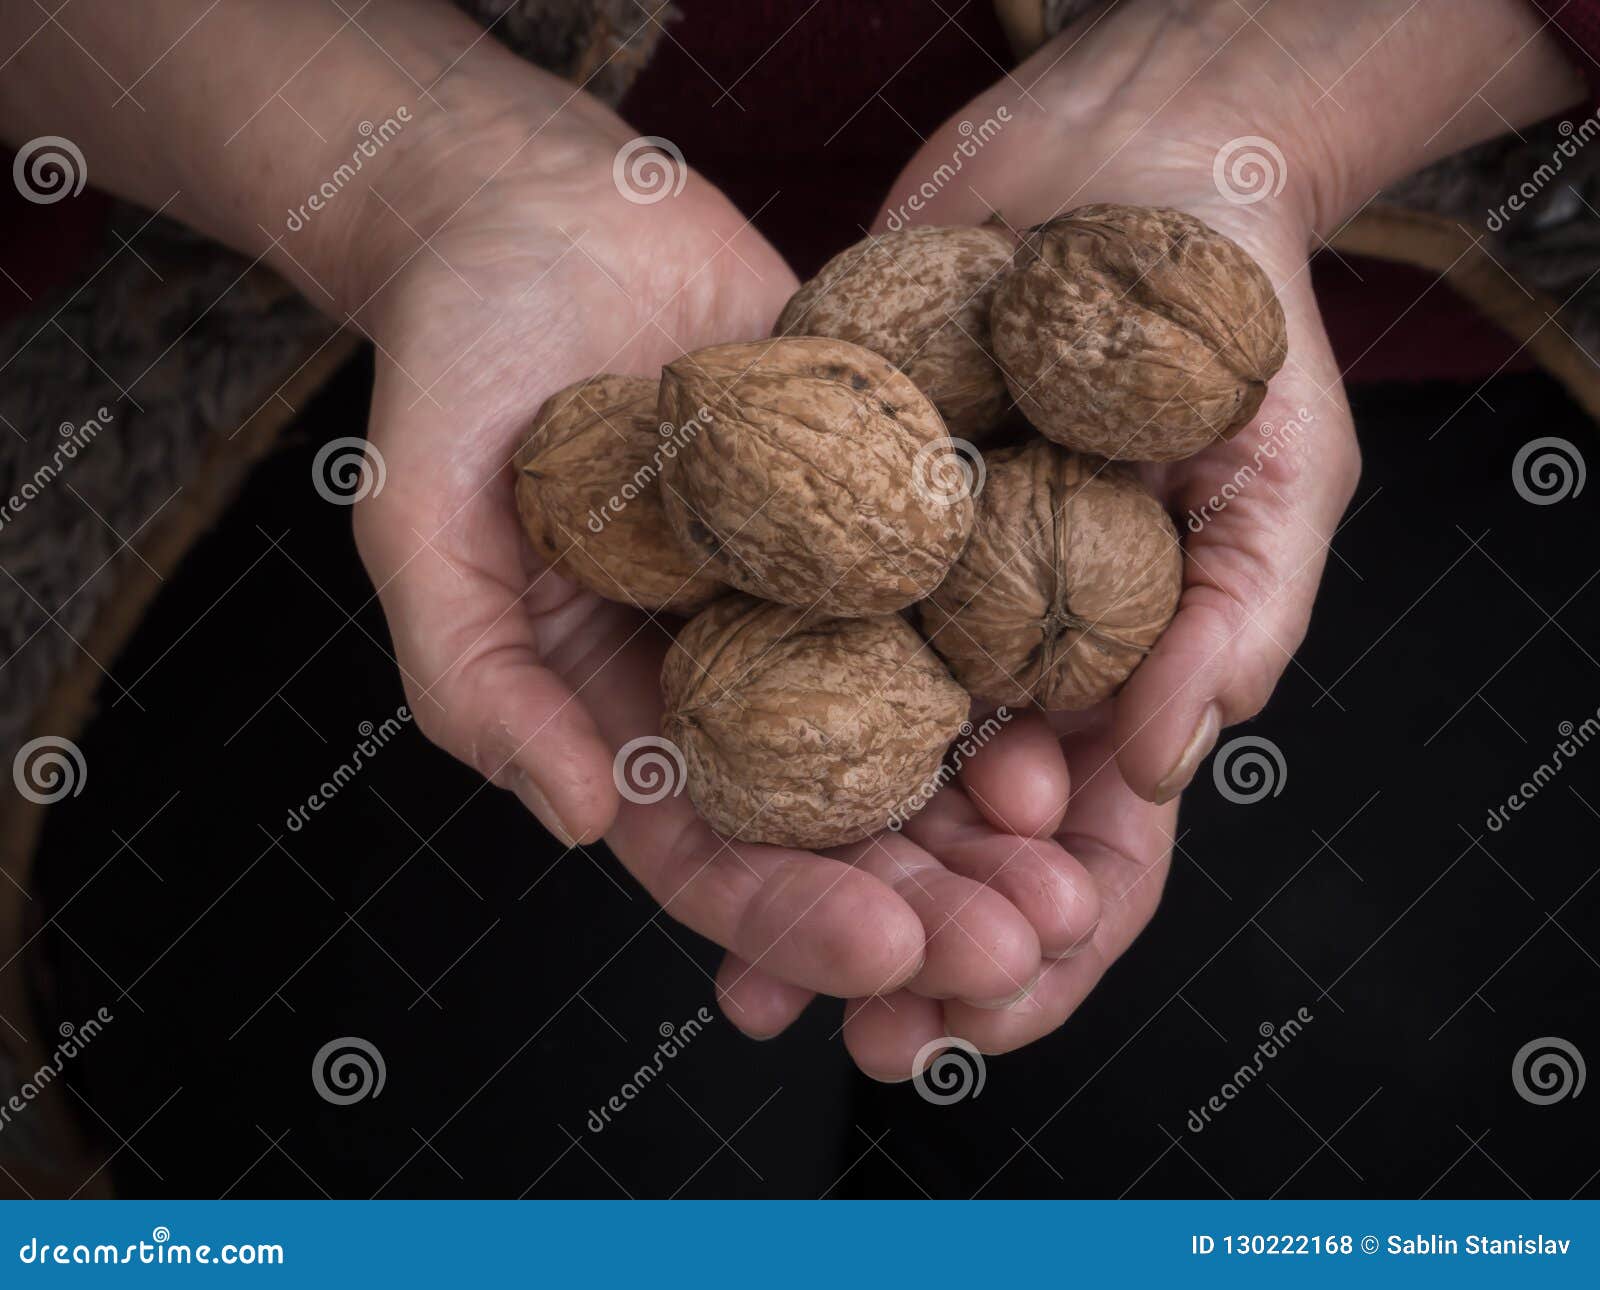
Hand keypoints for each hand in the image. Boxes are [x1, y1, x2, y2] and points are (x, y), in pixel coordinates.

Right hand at [351, 92, 1064, 1010]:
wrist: (540, 216)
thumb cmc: (455, 366)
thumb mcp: (422, 525)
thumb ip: (477, 677)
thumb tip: (582, 821)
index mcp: (620, 712)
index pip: (710, 852)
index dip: (793, 920)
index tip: (888, 962)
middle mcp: (729, 675)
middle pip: (837, 821)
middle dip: (930, 896)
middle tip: (1025, 949)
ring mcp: (814, 599)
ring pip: (917, 733)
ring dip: (994, 809)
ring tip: (1074, 861)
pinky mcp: (880, 512)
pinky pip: (958, 601)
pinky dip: (1018, 666)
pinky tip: (1085, 712)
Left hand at [715, 0, 1371, 1071]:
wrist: (1122, 158)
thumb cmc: (1236, 310)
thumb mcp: (1276, 469)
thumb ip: (1233, 620)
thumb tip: (1158, 772)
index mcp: (1126, 678)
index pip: (1096, 855)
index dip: (1051, 947)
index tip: (990, 1008)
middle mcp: (1011, 664)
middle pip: (960, 843)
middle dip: (916, 942)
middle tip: (864, 1030)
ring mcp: (918, 605)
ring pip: (856, 776)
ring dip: (812, 880)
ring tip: (757, 975)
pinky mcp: (833, 533)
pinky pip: (781, 651)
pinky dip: (742, 737)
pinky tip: (692, 810)